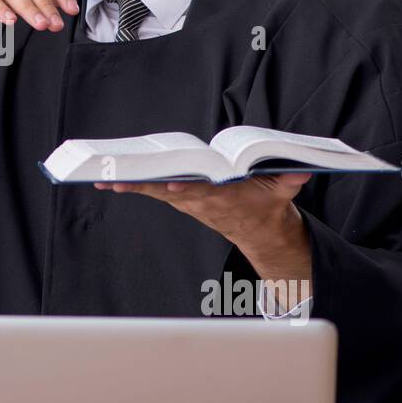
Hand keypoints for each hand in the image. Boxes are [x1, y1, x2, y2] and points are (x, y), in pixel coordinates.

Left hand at [93, 172, 313, 281]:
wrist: (260, 232)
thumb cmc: (268, 204)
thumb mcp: (283, 193)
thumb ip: (289, 180)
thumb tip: (301, 170)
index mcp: (224, 198)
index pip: (203, 192)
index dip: (188, 189)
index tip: (172, 186)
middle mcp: (200, 200)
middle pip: (169, 190)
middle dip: (144, 185)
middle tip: (117, 179)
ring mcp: (187, 201)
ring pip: (155, 189)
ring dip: (129, 184)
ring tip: (101, 178)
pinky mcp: (179, 198)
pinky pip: (152, 189)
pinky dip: (130, 184)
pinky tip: (105, 181)